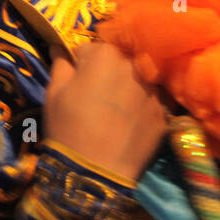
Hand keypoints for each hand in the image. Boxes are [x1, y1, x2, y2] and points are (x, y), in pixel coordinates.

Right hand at [43, 41, 167, 181]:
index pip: (89, 50)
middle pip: (118, 61)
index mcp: (105, 54)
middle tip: (97, 98)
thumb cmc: (68, 128)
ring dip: (128, 87)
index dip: (80, 66)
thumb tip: (60, 47)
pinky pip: (152, 101)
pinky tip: (130, 124)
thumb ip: (60, 64)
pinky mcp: (165, 113)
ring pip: (138, 79)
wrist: (95, 172)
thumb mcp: (54, 93)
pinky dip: (143, 106)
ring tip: (115, 112)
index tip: (76, 84)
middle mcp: (135, 65)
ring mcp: (154, 89)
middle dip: (108, 73)